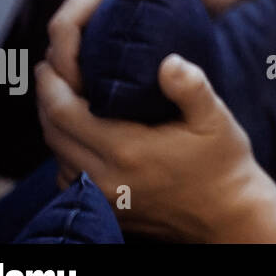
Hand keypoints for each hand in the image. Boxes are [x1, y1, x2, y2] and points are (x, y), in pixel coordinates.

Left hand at [34, 53, 269, 241]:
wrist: (228, 214)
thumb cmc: (223, 163)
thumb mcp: (216, 118)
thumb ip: (191, 87)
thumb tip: (168, 61)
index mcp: (128, 150)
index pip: (64, 113)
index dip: (50, 85)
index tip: (48, 62)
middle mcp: (106, 179)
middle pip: (53, 135)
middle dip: (46, 100)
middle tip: (51, 73)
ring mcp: (103, 201)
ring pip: (57, 159)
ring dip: (54, 129)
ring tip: (62, 101)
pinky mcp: (107, 213)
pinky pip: (69, 180)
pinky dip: (66, 155)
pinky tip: (81, 138)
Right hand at [45, 0, 240, 96]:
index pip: (65, 23)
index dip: (65, 60)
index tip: (82, 92)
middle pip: (61, 37)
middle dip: (63, 72)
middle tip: (84, 106)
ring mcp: (102, 5)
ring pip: (71, 45)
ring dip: (72, 75)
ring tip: (92, 106)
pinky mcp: (110, 20)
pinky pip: (88, 49)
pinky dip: (88, 72)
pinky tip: (105, 97)